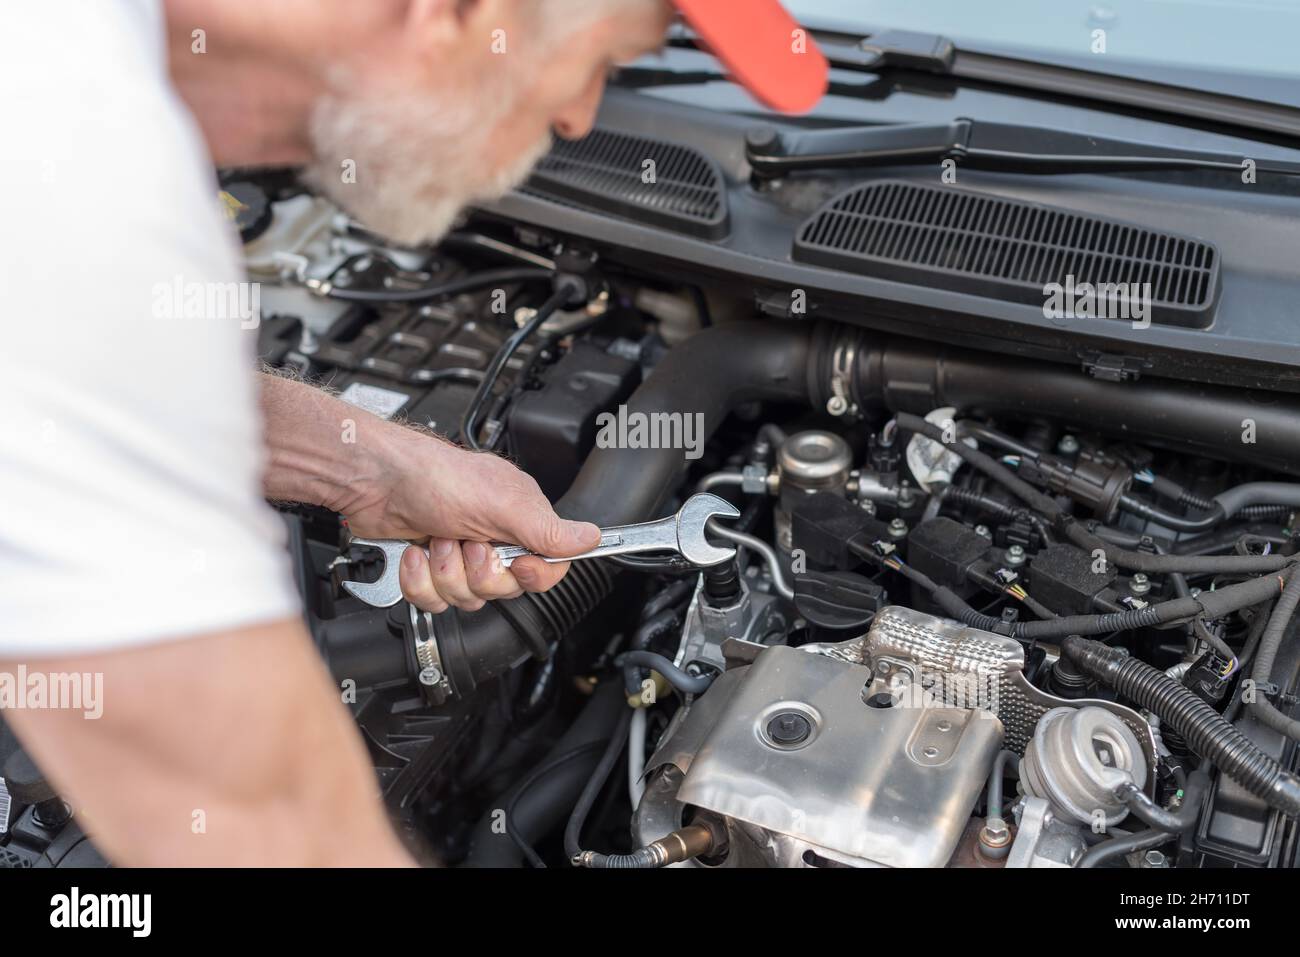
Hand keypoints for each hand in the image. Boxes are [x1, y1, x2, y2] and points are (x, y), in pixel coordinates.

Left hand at [341, 430, 599, 612]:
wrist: (375, 481)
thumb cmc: (435, 477)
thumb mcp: (501, 504)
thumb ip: (548, 529)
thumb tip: (592, 537)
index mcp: (520, 520)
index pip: (547, 568)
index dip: (532, 574)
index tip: (516, 562)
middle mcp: (493, 538)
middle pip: (505, 589)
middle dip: (479, 572)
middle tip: (468, 542)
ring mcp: (460, 556)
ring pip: (467, 599)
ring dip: (446, 573)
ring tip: (438, 540)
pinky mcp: (430, 569)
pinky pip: (434, 601)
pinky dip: (419, 578)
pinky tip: (416, 552)